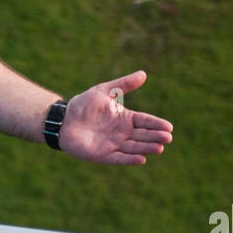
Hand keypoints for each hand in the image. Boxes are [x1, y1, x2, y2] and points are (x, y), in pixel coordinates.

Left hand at [58, 70, 172, 163]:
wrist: (62, 119)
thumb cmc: (83, 104)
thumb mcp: (104, 91)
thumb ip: (124, 85)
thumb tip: (144, 74)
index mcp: (124, 118)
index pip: (144, 121)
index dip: (156, 124)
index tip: (169, 127)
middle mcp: (121, 133)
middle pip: (142, 135)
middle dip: (155, 137)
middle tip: (168, 138)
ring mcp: (113, 145)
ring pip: (134, 147)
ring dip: (146, 148)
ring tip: (159, 148)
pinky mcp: (102, 155)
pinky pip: (119, 158)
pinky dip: (130, 159)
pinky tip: (142, 159)